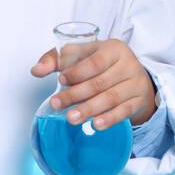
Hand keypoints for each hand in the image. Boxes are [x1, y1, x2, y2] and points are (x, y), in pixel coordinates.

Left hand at [30, 37, 158, 129]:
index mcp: (113, 48)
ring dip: (89, 110)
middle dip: (76, 95)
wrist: (133, 75)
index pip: (95, 61)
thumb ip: (57, 59)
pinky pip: (123, 111)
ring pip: (111, 98)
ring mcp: (134, 83)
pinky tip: (95, 125)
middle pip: (100, 82)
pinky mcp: (138, 101)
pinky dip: (109, 119)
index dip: (77, 72)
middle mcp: (127, 64)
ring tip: (71, 118)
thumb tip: (36, 70)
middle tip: (56, 104)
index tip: (61, 81)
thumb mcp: (82, 54)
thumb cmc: (102, 63)